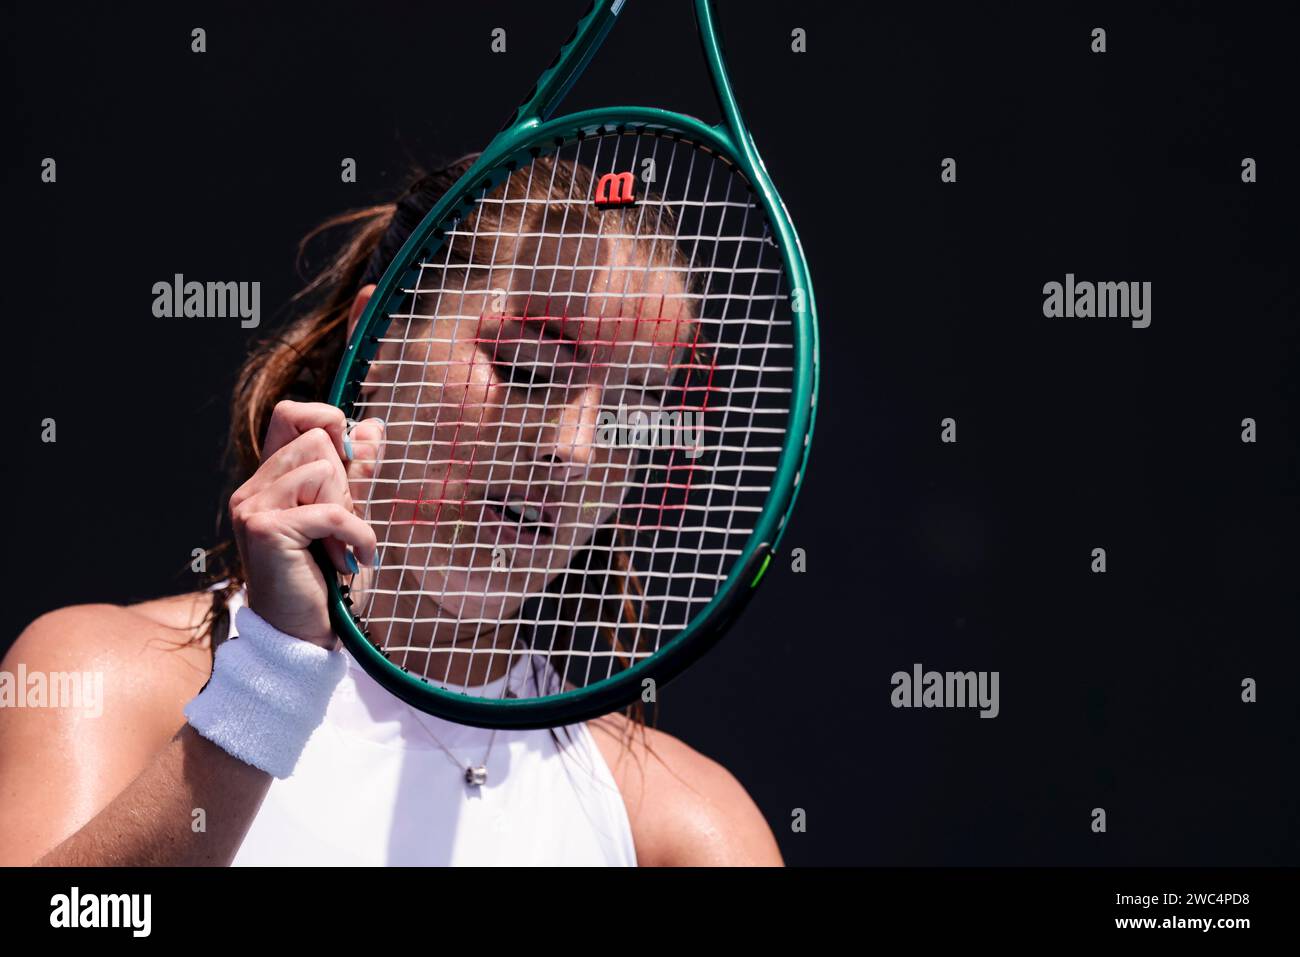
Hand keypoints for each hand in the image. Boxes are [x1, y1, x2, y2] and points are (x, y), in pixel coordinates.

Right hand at [229, 400, 384, 647]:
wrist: (306, 637)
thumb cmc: (327, 583)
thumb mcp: (349, 518)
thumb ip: (358, 474)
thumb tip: (374, 426)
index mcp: (270, 480)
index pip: (291, 414)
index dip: (327, 424)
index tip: (348, 469)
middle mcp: (253, 489)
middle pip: (316, 441)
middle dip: (344, 484)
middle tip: (340, 528)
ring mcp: (252, 507)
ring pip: (322, 470)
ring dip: (347, 512)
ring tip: (339, 548)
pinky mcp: (264, 529)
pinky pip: (330, 511)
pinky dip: (355, 536)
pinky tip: (353, 561)